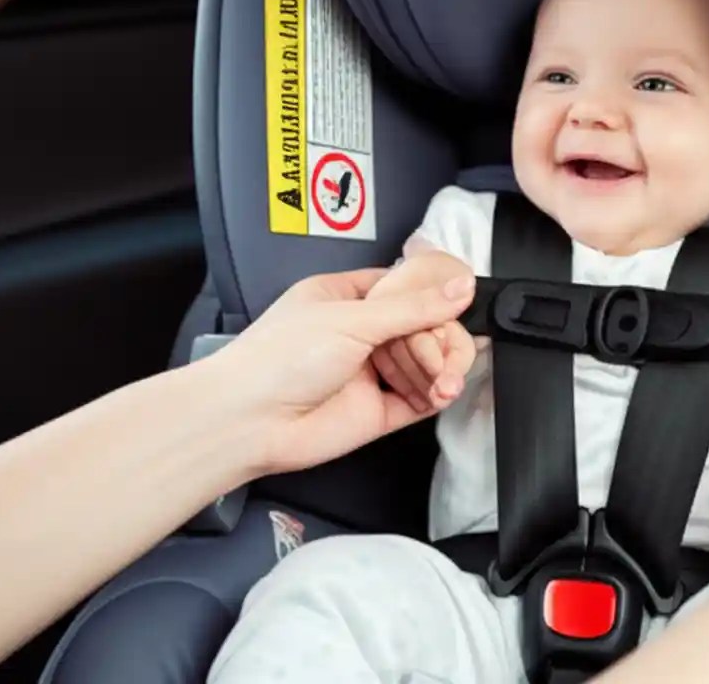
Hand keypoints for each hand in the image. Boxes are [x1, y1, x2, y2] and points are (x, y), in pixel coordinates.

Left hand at [201, 267, 475, 475]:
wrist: (248, 421)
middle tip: (440, 347)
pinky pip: (418, 399)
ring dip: (440, 368)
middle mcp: (357, 333)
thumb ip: (413, 307)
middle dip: (438, 338)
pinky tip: (442, 391)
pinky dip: (436, 395)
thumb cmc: (276, 360)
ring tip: (442, 377)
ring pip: (424, 364)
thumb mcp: (353, 319)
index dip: (432, 295)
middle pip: (420, 328)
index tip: (459, 301)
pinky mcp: (375, 410)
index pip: (403, 288)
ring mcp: (367, 373)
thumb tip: (460, 288)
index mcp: (343, 297)